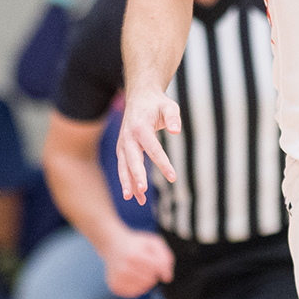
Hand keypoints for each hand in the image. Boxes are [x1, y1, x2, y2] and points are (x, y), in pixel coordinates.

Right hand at [103, 228, 173, 297]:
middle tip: (144, 263)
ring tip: (139, 269)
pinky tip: (133, 276)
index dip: (161, 266)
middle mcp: (124, 268)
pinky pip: (135, 293)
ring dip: (146, 280)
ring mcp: (118, 279)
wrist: (112, 245)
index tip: (157, 261)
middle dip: (152, 273)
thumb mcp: (154, 243)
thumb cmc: (137, 244)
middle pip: (151, 279)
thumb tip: (167, 279)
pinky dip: (138, 286)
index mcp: (134, 255)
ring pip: (144, 287)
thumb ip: (165, 258)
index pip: (157, 268)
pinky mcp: (115, 286)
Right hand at [116, 87, 180, 203]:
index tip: (173, 177)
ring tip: (137, 200)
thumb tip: (176, 131)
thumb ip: (173, 117)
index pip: (153, 148)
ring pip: (124, 166)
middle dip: (137, 175)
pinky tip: (135, 196)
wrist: (139, 97)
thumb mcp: (169, 106)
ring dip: (129, 183)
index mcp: (140, 127)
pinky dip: (127, 181)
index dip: (163, 163)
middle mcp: (128, 137)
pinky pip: (123, 168)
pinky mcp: (122, 149)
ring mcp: (123, 144)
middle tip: (143, 190)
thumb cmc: (157, 104)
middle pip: (133, 159)